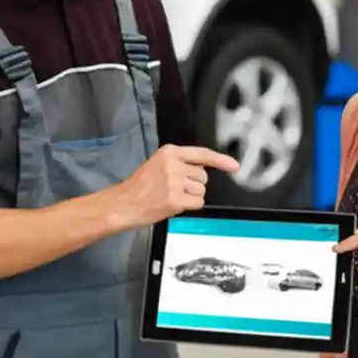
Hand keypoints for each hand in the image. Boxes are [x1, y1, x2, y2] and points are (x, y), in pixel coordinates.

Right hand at [110, 144, 239, 227]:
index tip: (234, 166)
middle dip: (194, 183)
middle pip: (203, 175)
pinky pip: (197, 203)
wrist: (124, 203)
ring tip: (171, 195)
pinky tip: (173, 204)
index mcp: (170, 152)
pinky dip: (189, 206)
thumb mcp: (158, 164)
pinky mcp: (176, 199)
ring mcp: (175, 182)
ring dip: (191, 196)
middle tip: (174, 187)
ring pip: (201, 190)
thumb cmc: (140, 186)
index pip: (202, 154)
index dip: (221, 160)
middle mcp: (174, 164)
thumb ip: (180, 162)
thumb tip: (206, 166)